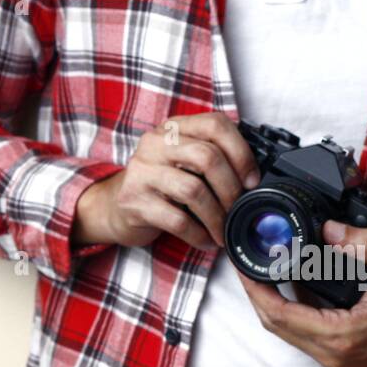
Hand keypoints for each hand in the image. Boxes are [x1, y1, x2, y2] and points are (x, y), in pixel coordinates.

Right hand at [73, 112, 257, 249]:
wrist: (112, 207)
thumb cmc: (158, 185)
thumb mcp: (182, 162)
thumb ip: (211, 159)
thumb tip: (254, 180)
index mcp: (173, 128)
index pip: (216, 125)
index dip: (241, 153)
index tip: (252, 180)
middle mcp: (155, 144)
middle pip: (207, 157)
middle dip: (231, 189)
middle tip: (237, 208)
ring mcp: (142, 172)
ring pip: (194, 190)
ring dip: (217, 217)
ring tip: (222, 230)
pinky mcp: (134, 202)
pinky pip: (178, 220)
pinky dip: (199, 235)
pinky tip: (206, 241)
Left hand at [238, 220, 366, 366]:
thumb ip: (360, 243)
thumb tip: (329, 229)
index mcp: (340, 335)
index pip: (279, 313)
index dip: (255, 289)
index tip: (243, 266)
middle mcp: (333, 354)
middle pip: (276, 325)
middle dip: (257, 294)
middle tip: (248, 265)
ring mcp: (336, 358)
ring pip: (287, 331)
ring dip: (273, 303)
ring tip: (265, 273)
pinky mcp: (342, 355)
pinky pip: (303, 334)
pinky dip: (291, 311)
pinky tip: (292, 288)